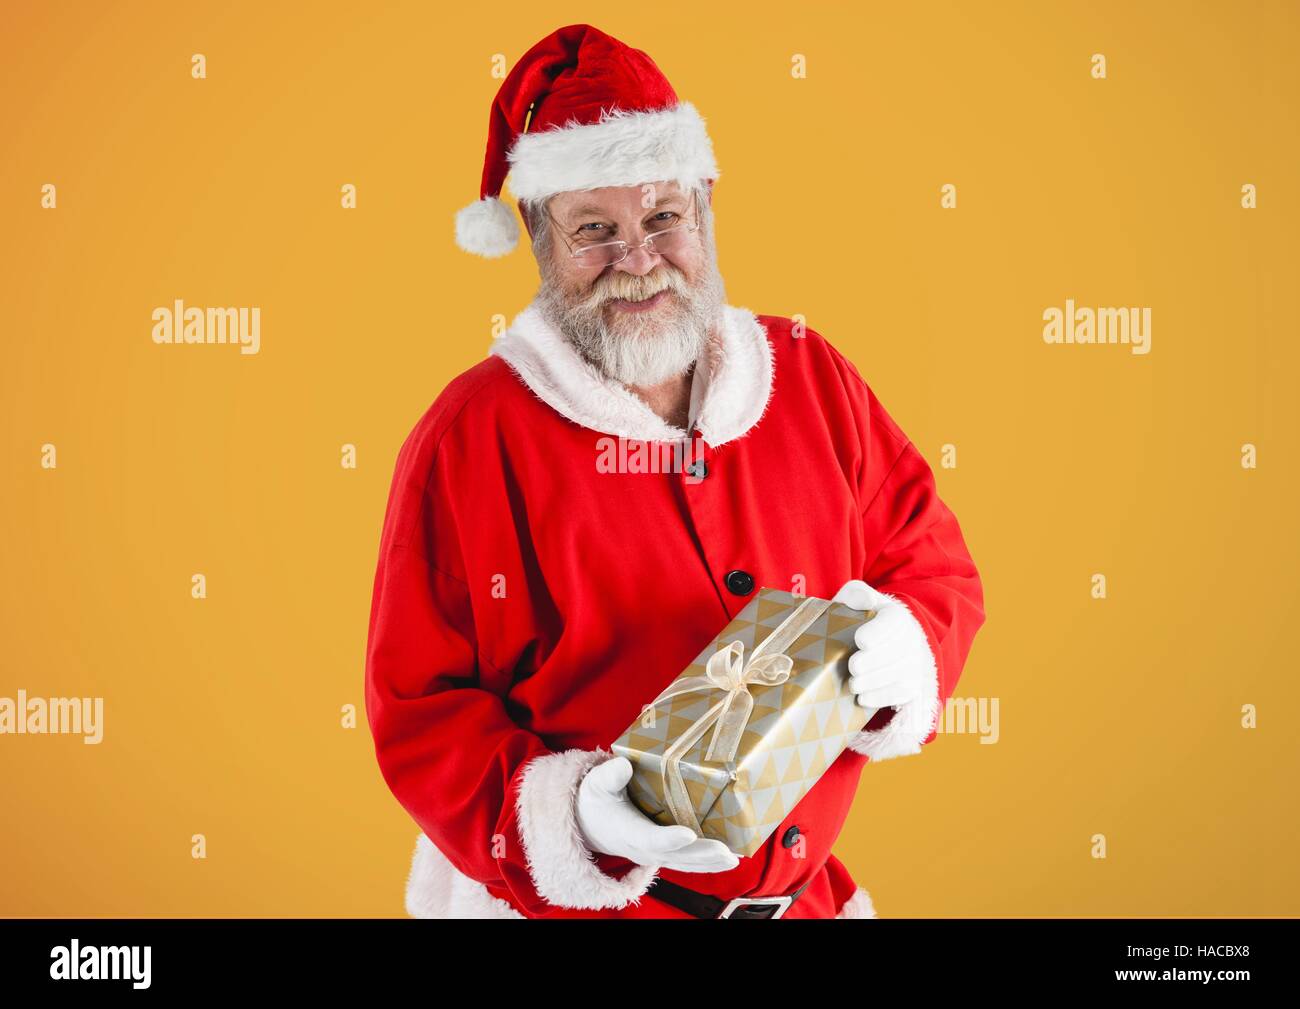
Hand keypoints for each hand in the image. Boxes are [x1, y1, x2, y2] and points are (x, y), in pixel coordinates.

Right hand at [576, 756, 740, 873]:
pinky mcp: (664, 855)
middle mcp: (643, 849)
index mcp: (627, 831)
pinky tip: (727, 858)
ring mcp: (655, 855)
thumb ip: (609, 776)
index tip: (689, 834)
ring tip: (734, 858)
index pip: (650, 839)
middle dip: (702, 855)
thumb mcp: (597, 784)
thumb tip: (623, 766)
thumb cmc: (597, 800)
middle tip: (727, 852)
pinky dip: (707, 862)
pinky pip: (687, 862)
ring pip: (685, 863)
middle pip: (676, 856)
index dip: (669, 839)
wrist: (590, 825)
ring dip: (710, 862)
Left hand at [833, 579, 928, 713]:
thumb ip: (857, 595)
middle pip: (895, 653)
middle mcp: (911, 639)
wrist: (882, 639)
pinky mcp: (911, 685)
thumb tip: (865, 600)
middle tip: (853, 667)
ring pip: (898, 675)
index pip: (891, 624)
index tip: (859, 640)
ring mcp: (913, 664)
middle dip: (872, 662)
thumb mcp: (856, 598)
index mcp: (896, 616)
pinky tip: (863, 698)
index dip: (876, 633)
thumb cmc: (862, 617)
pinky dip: (881, 698)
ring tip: (853, 684)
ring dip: (874, 682)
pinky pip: (901, 694)